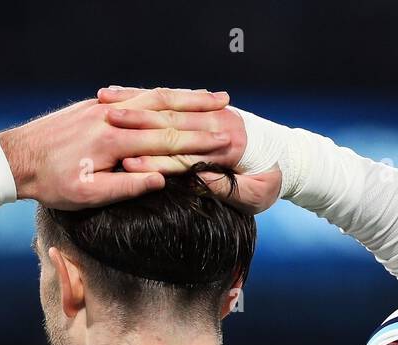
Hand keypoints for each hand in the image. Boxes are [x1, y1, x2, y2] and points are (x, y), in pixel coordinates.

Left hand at [0, 90, 231, 208]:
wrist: (16, 159)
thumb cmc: (50, 184)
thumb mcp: (87, 195)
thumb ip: (125, 187)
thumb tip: (159, 177)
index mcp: (114, 141)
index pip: (166, 138)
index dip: (199, 141)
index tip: (225, 142)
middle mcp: (112, 117)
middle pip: (165, 109)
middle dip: (200, 111)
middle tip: (229, 110)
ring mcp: (102, 107)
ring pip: (151, 97)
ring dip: (182, 97)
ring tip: (210, 96)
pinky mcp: (93, 105)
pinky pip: (133, 96)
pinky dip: (157, 95)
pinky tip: (170, 94)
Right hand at [97, 86, 281, 214]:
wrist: (289, 159)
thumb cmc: (272, 184)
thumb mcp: (256, 195)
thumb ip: (228, 189)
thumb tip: (200, 181)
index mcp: (229, 146)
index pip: (185, 153)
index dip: (155, 158)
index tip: (128, 161)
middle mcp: (218, 123)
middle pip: (171, 123)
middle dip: (138, 123)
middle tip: (108, 123)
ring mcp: (211, 113)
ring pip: (167, 105)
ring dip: (135, 104)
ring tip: (107, 105)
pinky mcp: (204, 109)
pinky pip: (170, 99)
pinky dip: (143, 96)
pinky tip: (116, 96)